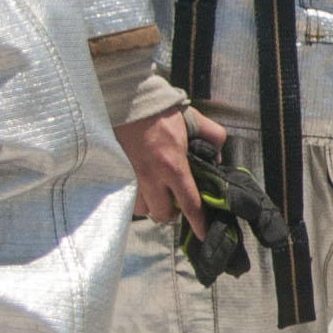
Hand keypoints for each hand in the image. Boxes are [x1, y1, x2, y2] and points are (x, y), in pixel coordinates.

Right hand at [117, 102, 230, 222]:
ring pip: (142, 210)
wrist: (127, 99)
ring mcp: (130, 177)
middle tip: (175, 198)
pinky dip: (135, 196)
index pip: (189, 204)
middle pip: (163, 215)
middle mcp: (151, 177)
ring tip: (156, 191)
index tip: (202, 233)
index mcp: (173, 165)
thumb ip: (214, 138)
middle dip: (171, 211)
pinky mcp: (115, 174)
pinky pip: (125, 198)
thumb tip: (217, 158)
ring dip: (152, 204)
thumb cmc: (161, 110)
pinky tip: (140, 184)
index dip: (197, 223)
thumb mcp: (195, 120)